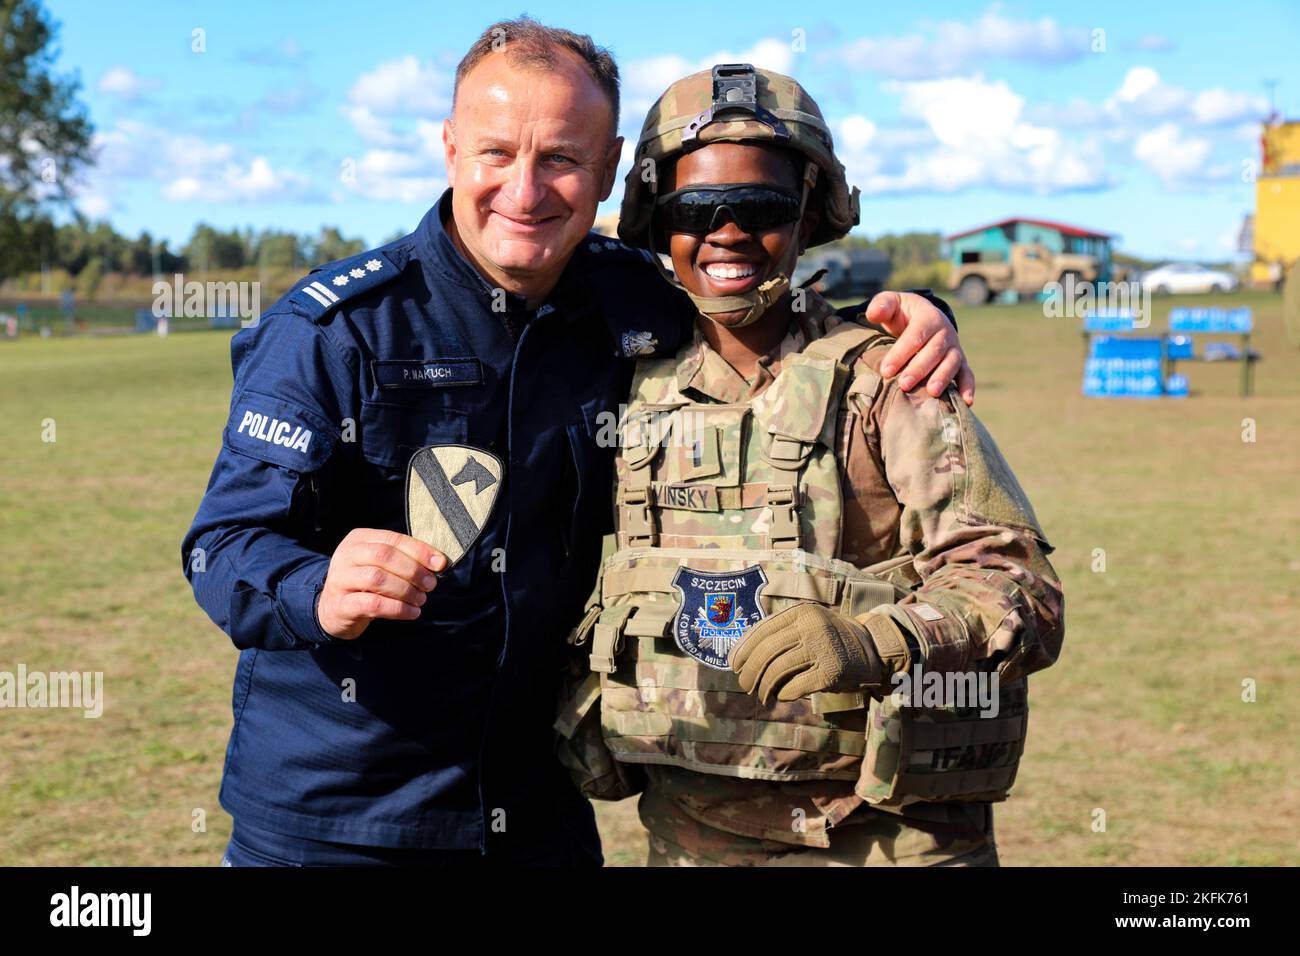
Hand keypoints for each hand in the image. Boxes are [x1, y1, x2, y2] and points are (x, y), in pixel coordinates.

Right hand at [317, 528, 446, 639]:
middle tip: (430, 585)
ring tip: (421, 599)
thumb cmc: (364, 584)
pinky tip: (411, 612)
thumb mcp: (380, 566)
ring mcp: (340, 579)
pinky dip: (397, 609)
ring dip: (406, 590)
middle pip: (384, 556)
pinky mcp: (340, 605)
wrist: (333, 610)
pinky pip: (373, 604)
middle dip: (413, 570)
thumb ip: (404, 559)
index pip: (393, 539)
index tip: (440, 564)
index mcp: (359, 539)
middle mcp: (346, 555)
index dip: (419, 550)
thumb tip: (438, 562)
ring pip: (377, 578)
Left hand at [730, 604, 908, 702]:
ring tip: (761, 695)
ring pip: (778, 670)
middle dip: (750, 672)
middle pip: (767, 651)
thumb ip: (781, 633)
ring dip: (764, 687)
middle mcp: (811, 626)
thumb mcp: (808, 625)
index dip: (744, 650)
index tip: (735, 666)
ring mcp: (822, 648)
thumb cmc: (830, 640)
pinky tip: (782, 696)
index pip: (762, 631)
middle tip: (745, 685)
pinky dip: (784, 694)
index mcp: (801, 612)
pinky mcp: (831, 671)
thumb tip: (742, 655)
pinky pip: (795, 687)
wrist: (871, 650)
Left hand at [865, 291, 975, 406]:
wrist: (922, 317)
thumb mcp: (892, 304)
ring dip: (943, 378)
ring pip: (951, 363)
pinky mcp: (960, 362)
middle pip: (933, 352)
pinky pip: (967, 374)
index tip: (885, 370)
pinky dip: (968, 386)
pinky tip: (966, 402)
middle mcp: (945, 332)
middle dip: (919, 369)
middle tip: (904, 384)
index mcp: (928, 317)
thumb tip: (873, 313)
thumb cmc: (902, 313)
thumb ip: (882, 305)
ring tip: (932, 393)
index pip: (915, 336)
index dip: (901, 353)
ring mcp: (954, 348)